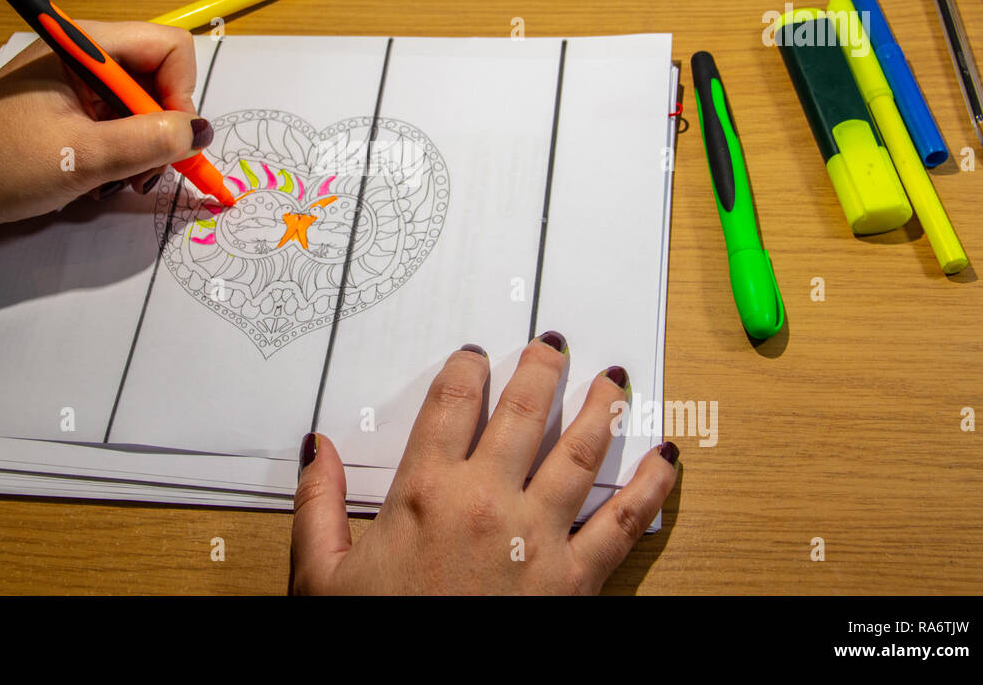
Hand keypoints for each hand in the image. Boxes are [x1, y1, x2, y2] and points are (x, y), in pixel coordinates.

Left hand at [0, 20, 211, 233]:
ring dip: (140, 147)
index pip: (169, 47)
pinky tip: (96, 180)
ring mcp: (71, 85)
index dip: (181, 93)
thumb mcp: (83, 157)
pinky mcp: (62, 111)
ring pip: (138, 106)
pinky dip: (117, 153)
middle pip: (157, 77)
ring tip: (114, 182)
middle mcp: (81, 57)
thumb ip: (150, 142)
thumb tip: (203, 132)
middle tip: (144, 172)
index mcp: (83, 47)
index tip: (169, 138)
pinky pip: (113, 124)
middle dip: (161, 127)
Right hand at [290, 333, 679, 593]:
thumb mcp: (323, 577)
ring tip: (615, 381)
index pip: (451, 404)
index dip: (467, 368)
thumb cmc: (375, 637)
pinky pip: (623, 523)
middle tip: (556, 345)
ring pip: (579, 453)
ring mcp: (536, 539)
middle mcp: (486, 503)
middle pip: (523, 412)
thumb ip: (318, 505)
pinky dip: (651, 487)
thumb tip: (316, 449)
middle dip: (543, 369)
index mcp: (425, 493)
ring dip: (602, 409)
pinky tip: (666, 459)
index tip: (475, 356)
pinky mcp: (574, 580)